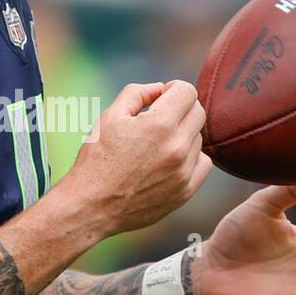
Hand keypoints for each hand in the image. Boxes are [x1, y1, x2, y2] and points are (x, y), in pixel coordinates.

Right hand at [66, 80, 211, 237]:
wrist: (91, 206)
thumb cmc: (97, 159)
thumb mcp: (109, 117)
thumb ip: (137, 93)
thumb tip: (160, 88)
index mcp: (159, 124)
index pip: (188, 92)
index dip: (174, 89)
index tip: (162, 97)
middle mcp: (177, 146)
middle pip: (198, 112)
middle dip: (181, 108)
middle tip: (159, 118)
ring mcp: (183, 171)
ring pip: (199, 138)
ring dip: (184, 134)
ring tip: (156, 144)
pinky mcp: (185, 191)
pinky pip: (204, 163)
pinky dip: (192, 157)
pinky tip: (171, 160)